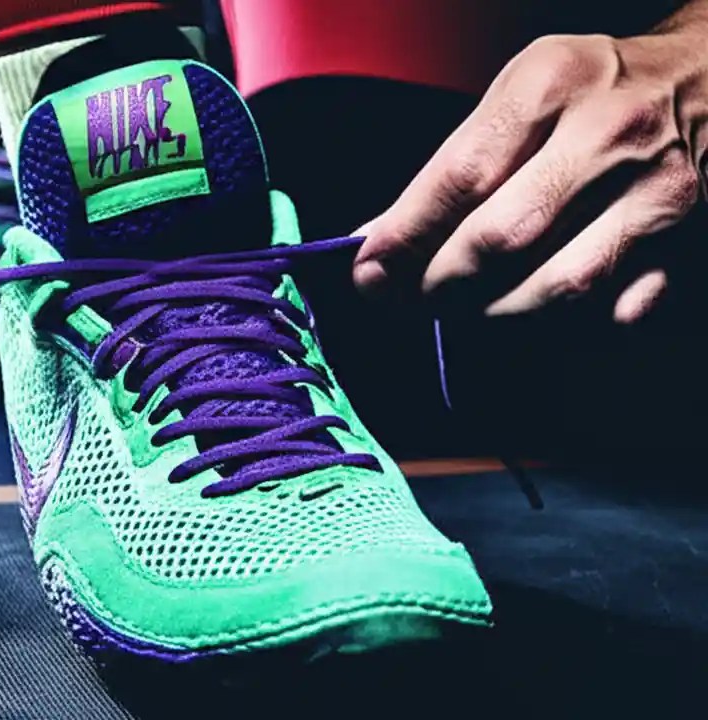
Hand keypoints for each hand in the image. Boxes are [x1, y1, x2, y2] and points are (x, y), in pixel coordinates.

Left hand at [352, 28, 707, 322]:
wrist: (706, 75)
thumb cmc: (591, 88)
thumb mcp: (520, 92)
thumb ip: (454, 162)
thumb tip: (379, 237)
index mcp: (551, 85)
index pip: (461, 177)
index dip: (406, 236)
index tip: (369, 271)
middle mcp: (607, 134)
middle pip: (503, 238)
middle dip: (438, 284)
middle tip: (405, 301)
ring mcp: (655, 191)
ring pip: (557, 285)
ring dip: (491, 313)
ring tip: (457, 311)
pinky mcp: (686, 240)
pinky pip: (616, 308)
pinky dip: (567, 325)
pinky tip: (532, 311)